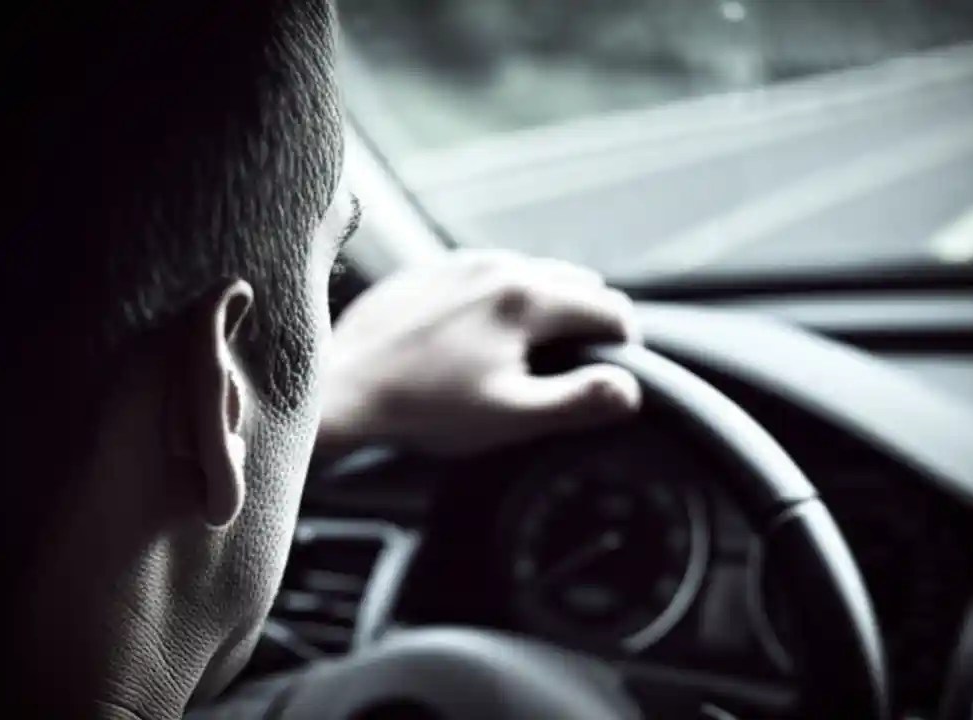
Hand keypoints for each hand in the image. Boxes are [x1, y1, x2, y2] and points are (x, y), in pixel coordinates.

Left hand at [318, 250, 640, 456]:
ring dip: (547, 306)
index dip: (622, 345)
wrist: (342, 387)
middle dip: (587, 321)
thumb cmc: (426, 409)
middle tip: (570, 370)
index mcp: (528, 299)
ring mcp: (463, 263)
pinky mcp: (433, 270)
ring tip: (528, 355)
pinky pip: (490, 275)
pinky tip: (480, 339)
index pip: (610, 308)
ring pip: (534, 274)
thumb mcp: (511, 416)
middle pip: (578, 284)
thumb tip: (630, 388)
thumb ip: (578, 401)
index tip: (606, 377)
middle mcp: (501, 266)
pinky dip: (503, 299)